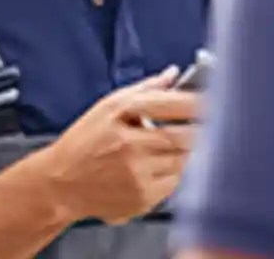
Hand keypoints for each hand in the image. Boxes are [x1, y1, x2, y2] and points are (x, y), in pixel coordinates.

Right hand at [32, 67, 199, 225]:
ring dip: (185, 152)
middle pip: (186, 136)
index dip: (199, 102)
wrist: (61, 184)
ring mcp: (138, 174)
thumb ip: (145, 89)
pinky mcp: (143, 198)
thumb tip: (173, 74)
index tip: (212, 100)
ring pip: (184, 160)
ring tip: (166, 146)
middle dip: (199, 130)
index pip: (173, 105)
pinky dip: (173, 172)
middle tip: (203, 125)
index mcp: (120, 115)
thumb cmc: (84, 142)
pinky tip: (156, 166)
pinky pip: (174, 182)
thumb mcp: (107, 106)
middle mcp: (130, 145)